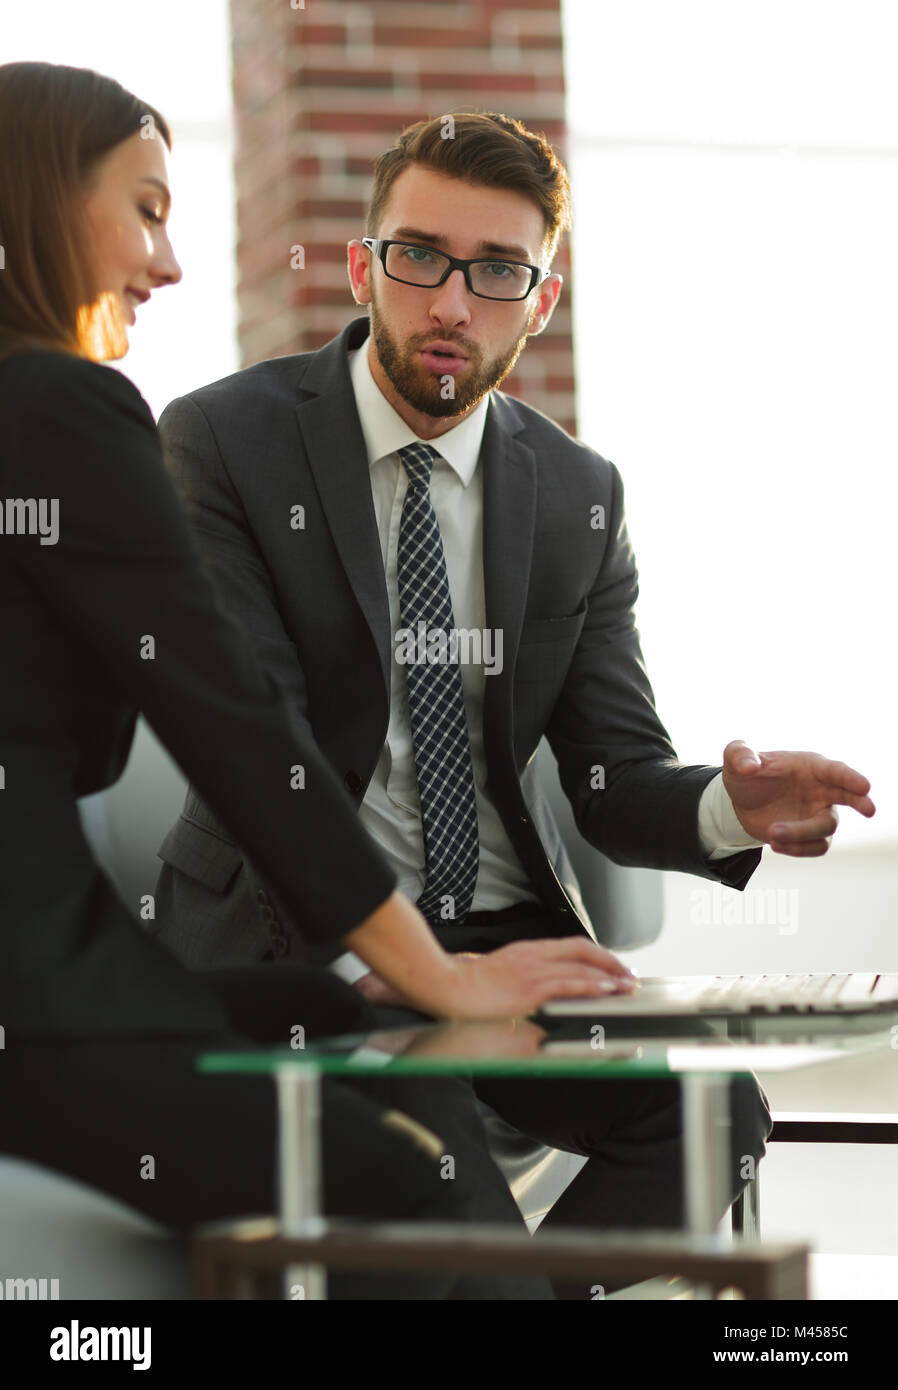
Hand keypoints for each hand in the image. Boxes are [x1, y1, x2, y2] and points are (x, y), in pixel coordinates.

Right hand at [355, 942, 635, 1018]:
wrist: (444, 986)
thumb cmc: (462, 985)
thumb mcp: (494, 975)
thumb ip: (515, 980)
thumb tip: (528, 992)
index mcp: (525, 951)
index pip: (569, 946)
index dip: (595, 954)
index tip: (611, 964)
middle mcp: (533, 955)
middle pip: (581, 950)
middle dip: (609, 961)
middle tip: (628, 973)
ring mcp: (532, 970)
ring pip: (581, 966)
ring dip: (608, 975)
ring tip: (626, 985)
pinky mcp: (530, 988)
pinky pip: (569, 983)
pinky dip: (592, 985)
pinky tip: (606, 991)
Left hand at [721, 740, 874, 856]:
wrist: (738, 800)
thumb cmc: (745, 772)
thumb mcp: (735, 758)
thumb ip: (740, 755)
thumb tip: (749, 766)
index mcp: (810, 767)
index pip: (835, 770)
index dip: (850, 778)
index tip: (865, 786)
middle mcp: (820, 790)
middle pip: (849, 798)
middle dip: (861, 802)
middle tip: (870, 809)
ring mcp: (816, 813)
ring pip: (824, 830)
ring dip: (801, 835)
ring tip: (772, 834)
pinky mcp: (808, 835)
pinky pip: (813, 847)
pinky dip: (797, 849)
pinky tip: (775, 844)